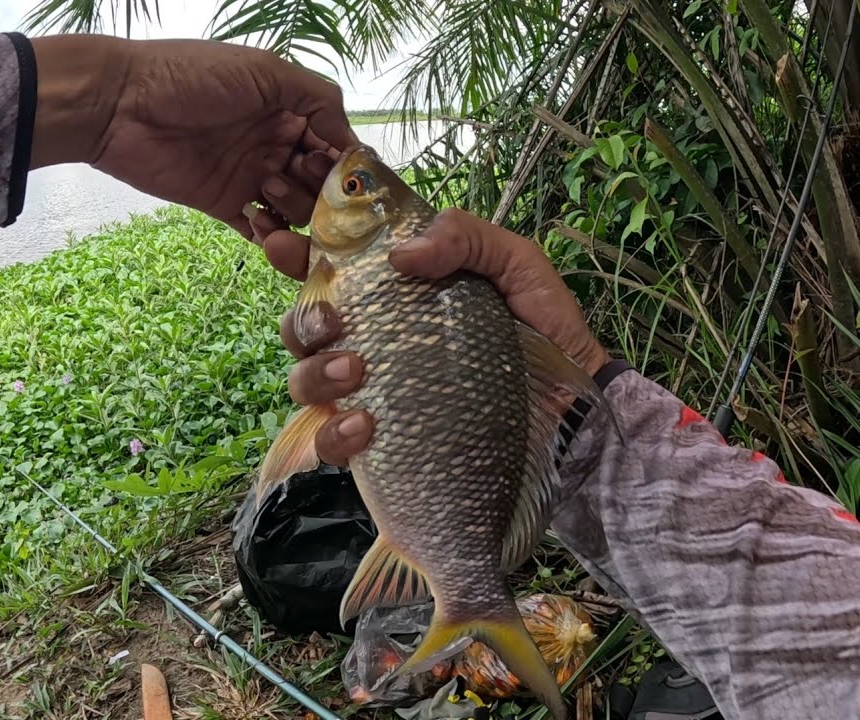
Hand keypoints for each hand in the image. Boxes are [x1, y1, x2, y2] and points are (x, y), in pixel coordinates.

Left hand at [29, 35, 357, 238]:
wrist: (118, 104)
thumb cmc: (190, 76)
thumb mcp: (264, 71)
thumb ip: (318, 100)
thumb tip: (353, 141)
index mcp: (288, 109)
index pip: (336, 144)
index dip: (346, 164)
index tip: (350, 177)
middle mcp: (274, 144)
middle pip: (321, 182)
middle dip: (322, 188)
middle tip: (297, 176)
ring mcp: (250, 176)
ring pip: (297, 209)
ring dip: (296, 208)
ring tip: (267, 190)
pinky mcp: (224, 204)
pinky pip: (262, 229)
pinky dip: (270, 235)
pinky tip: (263, 227)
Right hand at [276, 208, 610, 465]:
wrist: (578, 407)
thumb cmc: (547, 329)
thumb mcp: (515, 263)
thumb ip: (464, 238)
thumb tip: (400, 256)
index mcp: (398, 294)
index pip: (330, 270)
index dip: (294, 254)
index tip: (281, 241)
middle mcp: (378, 341)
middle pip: (304, 327)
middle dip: (303, 320)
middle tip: (334, 322)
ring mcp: (377, 394)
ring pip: (304, 381)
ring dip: (313, 373)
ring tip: (353, 372)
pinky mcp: (387, 444)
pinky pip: (333, 440)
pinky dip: (334, 432)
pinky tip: (363, 426)